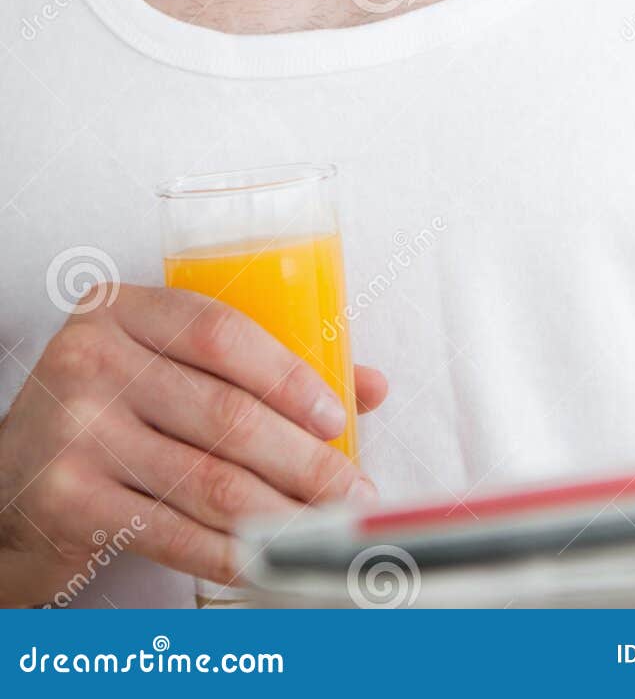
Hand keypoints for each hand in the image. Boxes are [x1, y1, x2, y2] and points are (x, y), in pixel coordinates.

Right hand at [0, 284, 387, 606]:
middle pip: (227, 413)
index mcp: (120, 310)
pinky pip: (175, 532)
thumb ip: (255, 368)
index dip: (290, 376)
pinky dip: (233, 551)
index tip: (336, 417)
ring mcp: (76, 432)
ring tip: (328, 524)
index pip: (222, 332)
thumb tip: (366, 387)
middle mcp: (91, 361)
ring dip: (284, 510)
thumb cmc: (101, 420)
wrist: (5, 488)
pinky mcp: (70, 501)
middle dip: (305, 459)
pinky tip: (269, 557)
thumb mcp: (161, 370)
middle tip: (353, 486)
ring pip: (210, 478)